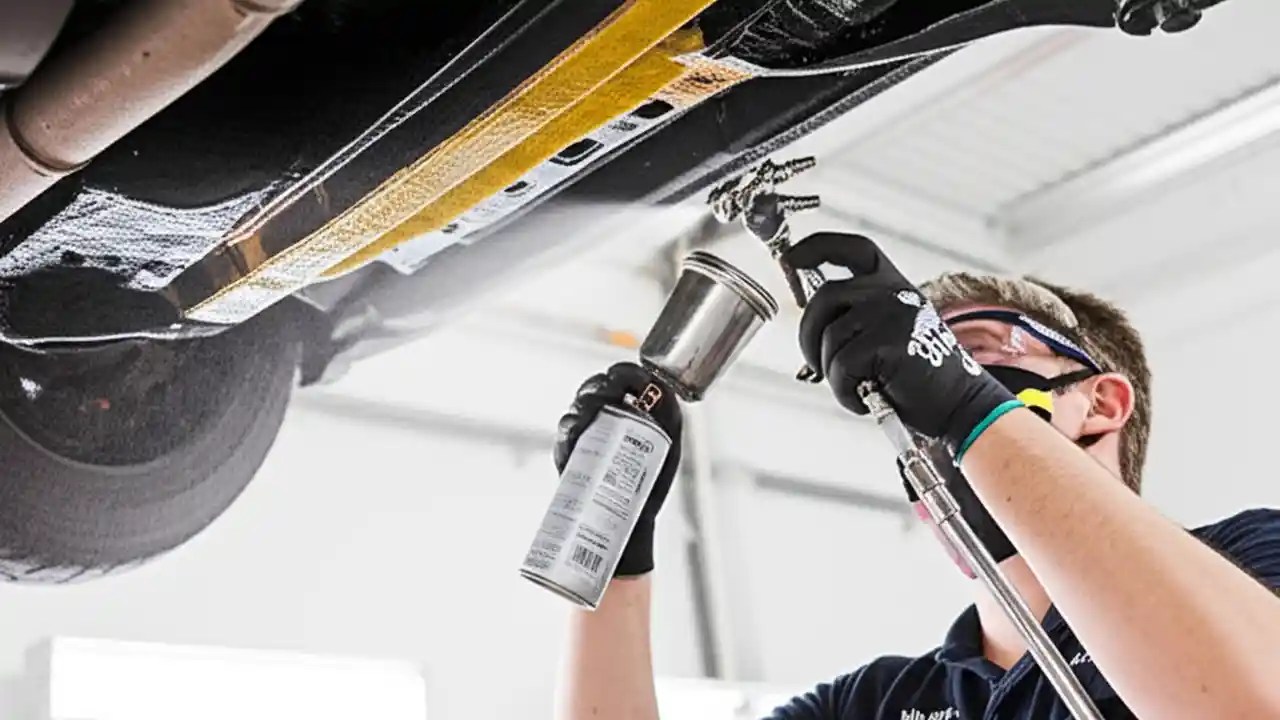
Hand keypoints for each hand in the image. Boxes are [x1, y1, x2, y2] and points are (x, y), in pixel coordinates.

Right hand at [554, 362, 682, 576]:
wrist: (632, 520)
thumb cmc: (650, 482)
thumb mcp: (670, 444)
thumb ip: (670, 415)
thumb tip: (666, 390)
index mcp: (627, 409)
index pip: (622, 378)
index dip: (627, 372)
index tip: (638, 380)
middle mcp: (603, 417)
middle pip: (596, 385)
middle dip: (604, 384)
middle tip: (614, 391)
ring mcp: (585, 433)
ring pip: (579, 405)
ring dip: (587, 401)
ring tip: (596, 407)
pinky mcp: (570, 452)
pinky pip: (567, 433)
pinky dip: (571, 426)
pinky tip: (578, 426)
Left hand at [784, 232, 1015, 451]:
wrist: (959, 405)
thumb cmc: (920, 376)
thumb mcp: (891, 331)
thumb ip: (859, 316)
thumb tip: (813, 324)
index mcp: (893, 284)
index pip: (851, 249)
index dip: (815, 248)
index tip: (791, 259)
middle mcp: (892, 291)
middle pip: (823, 299)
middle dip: (808, 337)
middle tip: (818, 367)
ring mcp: (891, 312)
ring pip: (828, 338)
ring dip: (832, 373)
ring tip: (860, 387)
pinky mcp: (888, 341)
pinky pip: (840, 366)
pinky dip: (845, 391)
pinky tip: (867, 398)